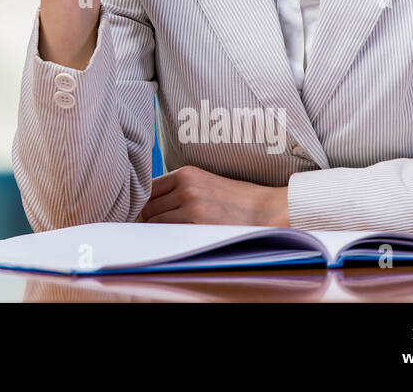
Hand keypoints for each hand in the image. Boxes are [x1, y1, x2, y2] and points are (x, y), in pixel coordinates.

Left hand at [137, 165, 289, 226]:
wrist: (267, 210)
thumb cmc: (236, 198)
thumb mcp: (205, 182)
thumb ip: (179, 188)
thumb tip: (150, 204)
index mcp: (186, 173)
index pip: (149, 188)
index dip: (145, 202)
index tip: (147, 211)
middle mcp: (186, 188)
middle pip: (148, 206)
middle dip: (149, 218)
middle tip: (156, 227)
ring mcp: (192, 207)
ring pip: (156, 221)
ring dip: (158, 229)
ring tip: (170, 232)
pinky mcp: (198, 226)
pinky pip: (169, 234)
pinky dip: (169, 237)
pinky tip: (179, 237)